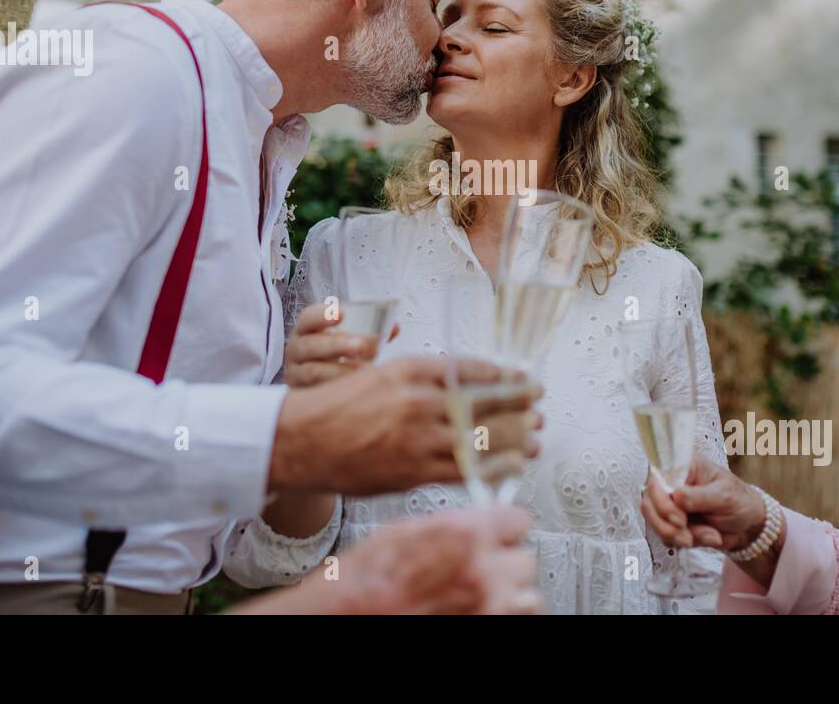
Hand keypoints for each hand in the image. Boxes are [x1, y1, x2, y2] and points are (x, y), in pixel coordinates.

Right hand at [232, 506, 542, 614]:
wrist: (350, 612)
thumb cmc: (367, 577)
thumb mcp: (408, 528)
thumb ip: (452, 523)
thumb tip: (475, 522)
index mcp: (464, 534)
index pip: (518, 519)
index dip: (505, 525)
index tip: (501, 530)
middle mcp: (481, 570)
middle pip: (525, 557)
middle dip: (506, 560)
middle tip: (487, 564)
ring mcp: (487, 606)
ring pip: (529, 594)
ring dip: (510, 592)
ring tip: (487, 590)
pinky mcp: (487, 626)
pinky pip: (520, 618)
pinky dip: (507, 614)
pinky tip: (482, 607)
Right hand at [271, 355, 541, 495]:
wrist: (300, 440)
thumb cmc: (337, 407)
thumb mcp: (381, 376)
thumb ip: (421, 383)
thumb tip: (463, 390)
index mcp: (411, 369)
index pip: (472, 370)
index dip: (504, 377)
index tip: (525, 380)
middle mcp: (419, 399)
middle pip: (484, 403)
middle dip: (518, 408)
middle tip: (539, 410)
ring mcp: (417, 437)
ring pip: (480, 439)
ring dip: (514, 441)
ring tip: (534, 442)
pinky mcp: (412, 470)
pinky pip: (464, 470)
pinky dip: (491, 469)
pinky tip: (510, 468)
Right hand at [283, 301, 397, 387]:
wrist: (317, 386)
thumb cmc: (337, 356)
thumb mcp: (349, 339)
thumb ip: (370, 332)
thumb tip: (393, 328)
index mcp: (307, 330)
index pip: (309, 318)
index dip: (323, 315)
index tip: (342, 313)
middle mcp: (297, 349)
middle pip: (311, 345)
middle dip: (337, 345)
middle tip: (361, 347)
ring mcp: (295, 373)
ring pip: (313, 371)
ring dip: (340, 371)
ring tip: (364, 371)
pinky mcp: (301, 394)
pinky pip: (315, 393)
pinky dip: (335, 390)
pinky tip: (354, 390)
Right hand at [641, 456, 768, 552]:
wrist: (748, 525)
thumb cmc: (739, 501)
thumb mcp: (725, 496)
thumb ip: (700, 496)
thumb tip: (676, 495)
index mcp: (683, 467)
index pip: (657, 479)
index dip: (661, 501)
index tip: (679, 520)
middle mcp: (671, 484)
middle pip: (649, 503)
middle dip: (667, 525)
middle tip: (688, 537)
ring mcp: (670, 504)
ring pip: (655, 523)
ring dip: (680, 536)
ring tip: (710, 536)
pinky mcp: (672, 523)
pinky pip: (666, 537)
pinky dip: (687, 542)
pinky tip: (709, 537)